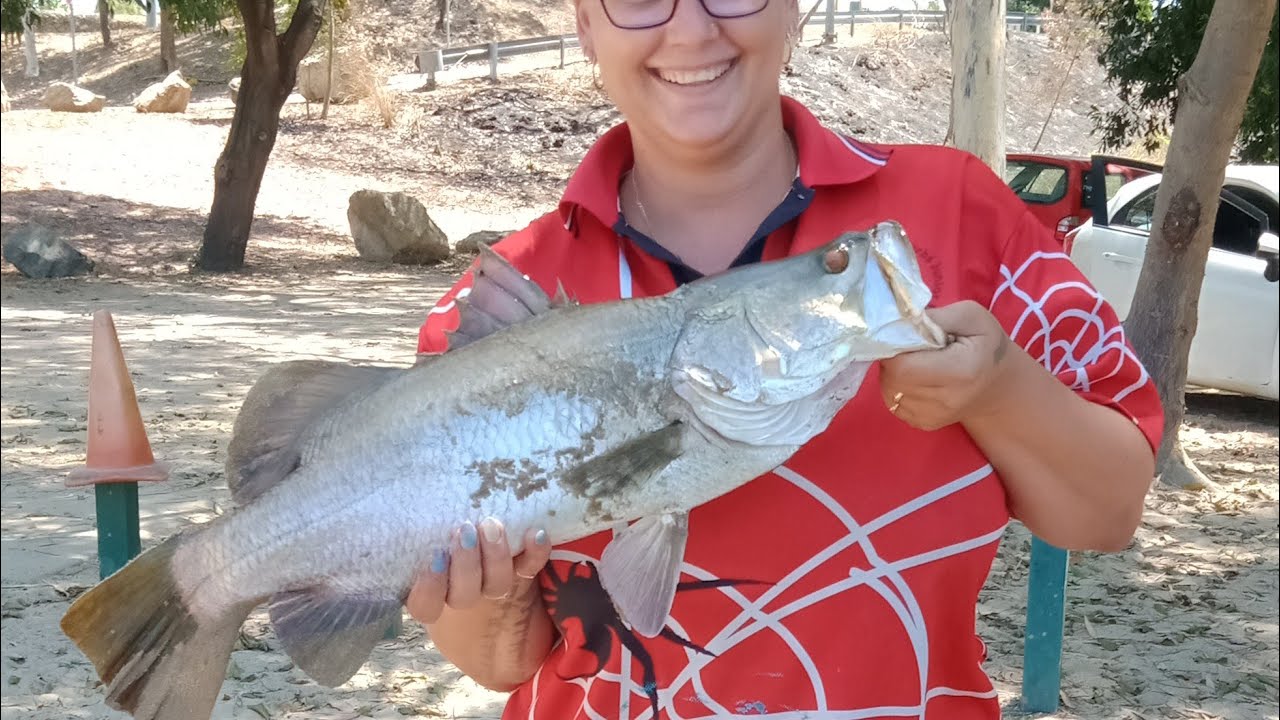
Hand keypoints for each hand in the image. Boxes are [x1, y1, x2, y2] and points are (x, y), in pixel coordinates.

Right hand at [405, 518, 552, 624]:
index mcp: (431, 589)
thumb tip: (392, 489)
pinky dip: (535, 553)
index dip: (429, 587)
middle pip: (463, 595)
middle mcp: (461, 592)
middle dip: (466, 564)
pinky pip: (530, 569)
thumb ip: (416, 523)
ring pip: (496, 585)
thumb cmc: (437, 533)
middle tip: (465, 530)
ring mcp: (492, 585)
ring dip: (495, 557)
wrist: (479, 543)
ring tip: (492, 525)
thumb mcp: (422, 531)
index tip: (434, 558)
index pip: (425, 605)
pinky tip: (536, 533)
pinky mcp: (521, 573)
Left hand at [878, 300, 1016, 430]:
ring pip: (889, 392)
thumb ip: (937, 317)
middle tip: (908, 348)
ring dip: (892, 374)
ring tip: (914, 362)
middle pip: (893, 380)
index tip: (905, 336)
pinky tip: (915, 378)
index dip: (894, 348)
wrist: (997, 384)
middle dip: (892, 360)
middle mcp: (947, 399)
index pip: (903, 366)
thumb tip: (902, 322)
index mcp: (961, 371)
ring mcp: (935, 416)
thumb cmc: (984, 344)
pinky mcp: (925, 424)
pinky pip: (894, 404)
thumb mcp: (971, 316)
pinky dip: (896, 389)